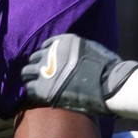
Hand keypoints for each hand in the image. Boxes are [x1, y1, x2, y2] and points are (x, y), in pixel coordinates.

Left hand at [21, 34, 137, 113]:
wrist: (109, 86)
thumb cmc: (107, 69)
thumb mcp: (92, 49)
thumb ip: (77, 49)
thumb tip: (72, 55)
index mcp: (63, 41)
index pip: (45, 46)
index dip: (46, 56)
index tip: (49, 64)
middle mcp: (51, 53)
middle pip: (34, 59)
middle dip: (37, 66)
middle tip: (40, 76)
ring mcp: (46, 70)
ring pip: (27, 72)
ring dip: (30, 78)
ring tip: (35, 85)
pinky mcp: (44, 88)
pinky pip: (29, 89)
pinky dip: (31, 91)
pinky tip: (36, 96)